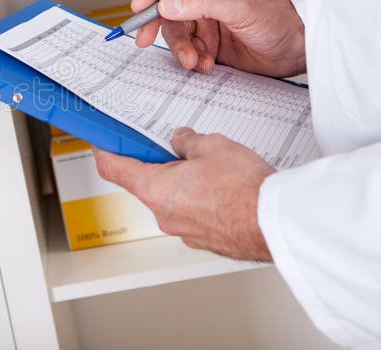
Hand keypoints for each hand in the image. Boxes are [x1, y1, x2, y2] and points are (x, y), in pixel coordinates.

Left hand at [93, 127, 274, 261]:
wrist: (275, 224)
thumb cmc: (244, 189)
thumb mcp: (212, 146)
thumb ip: (188, 141)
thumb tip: (181, 141)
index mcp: (154, 188)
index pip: (113, 169)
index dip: (105, 151)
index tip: (104, 141)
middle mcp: (163, 213)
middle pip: (145, 182)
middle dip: (158, 162)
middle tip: (176, 146)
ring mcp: (182, 230)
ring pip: (171, 198)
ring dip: (181, 181)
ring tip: (209, 167)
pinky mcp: (202, 238)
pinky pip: (191, 212)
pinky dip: (198, 198)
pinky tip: (220, 187)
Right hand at [132, 0, 305, 77]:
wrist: (296, 52)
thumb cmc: (280, 21)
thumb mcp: (240, 7)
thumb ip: (202, 3)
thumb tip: (169, 4)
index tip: (141, 6)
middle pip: (165, 6)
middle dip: (155, 24)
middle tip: (144, 38)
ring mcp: (204, 21)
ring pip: (174, 32)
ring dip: (180, 48)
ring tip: (193, 59)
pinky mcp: (207, 44)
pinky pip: (186, 50)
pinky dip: (192, 60)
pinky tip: (206, 63)